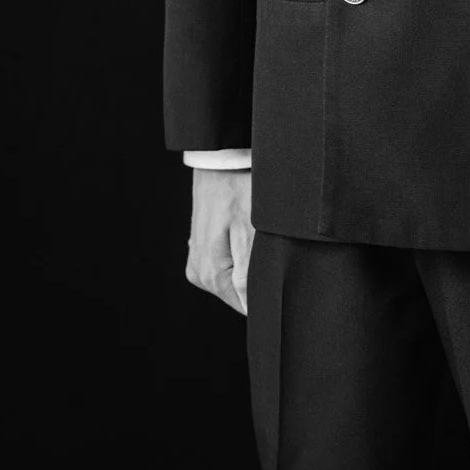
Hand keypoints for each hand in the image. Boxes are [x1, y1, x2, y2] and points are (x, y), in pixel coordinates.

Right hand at [186, 167, 253, 313]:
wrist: (219, 160)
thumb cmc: (238, 190)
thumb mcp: (250, 230)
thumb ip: (248, 274)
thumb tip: (251, 309)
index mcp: (211, 275)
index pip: (245, 306)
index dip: (264, 290)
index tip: (273, 267)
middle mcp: (199, 274)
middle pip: (238, 294)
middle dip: (255, 276)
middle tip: (263, 243)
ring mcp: (196, 262)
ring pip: (231, 280)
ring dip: (245, 264)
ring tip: (251, 233)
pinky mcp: (199, 251)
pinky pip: (223, 265)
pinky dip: (236, 254)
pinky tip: (240, 231)